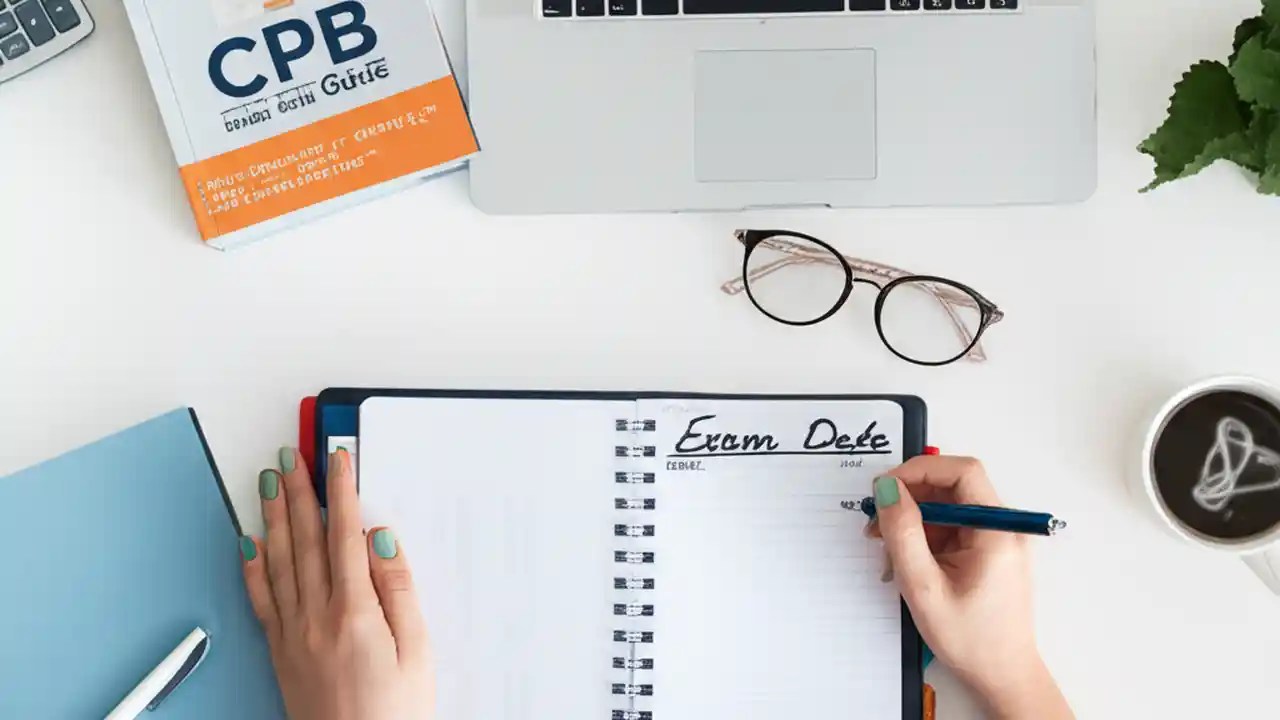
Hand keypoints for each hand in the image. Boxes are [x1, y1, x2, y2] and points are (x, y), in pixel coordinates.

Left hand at [238, 447, 433, 719]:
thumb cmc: (395, 716)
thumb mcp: (417, 652)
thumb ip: (399, 591)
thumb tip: (381, 541)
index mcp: (354, 613)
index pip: (344, 536)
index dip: (340, 493)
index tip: (337, 460)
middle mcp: (316, 618)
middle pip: (305, 541)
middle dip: (298, 493)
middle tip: (291, 456)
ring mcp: (293, 635)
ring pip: (278, 562)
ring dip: (274, 517)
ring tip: (268, 483)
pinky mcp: (281, 654)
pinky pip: (262, 600)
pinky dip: (253, 567)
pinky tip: (249, 544)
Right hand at [868, 456, 1070, 719]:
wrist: (1002, 675)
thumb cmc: (972, 640)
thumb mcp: (924, 587)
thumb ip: (903, 534)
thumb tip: (887, 490)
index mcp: (997, 531)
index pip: (962, 472)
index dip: (920, 470)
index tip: (886, 489)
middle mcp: (1002, 528)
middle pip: (952, 486)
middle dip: (910, 498)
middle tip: (877, 520)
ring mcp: (996, 539)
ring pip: (947, 507)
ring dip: (913, 521)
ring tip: (888, 551)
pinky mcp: (986, 552)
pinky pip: (951, 528)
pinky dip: (924, 538)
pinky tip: (905, 562)